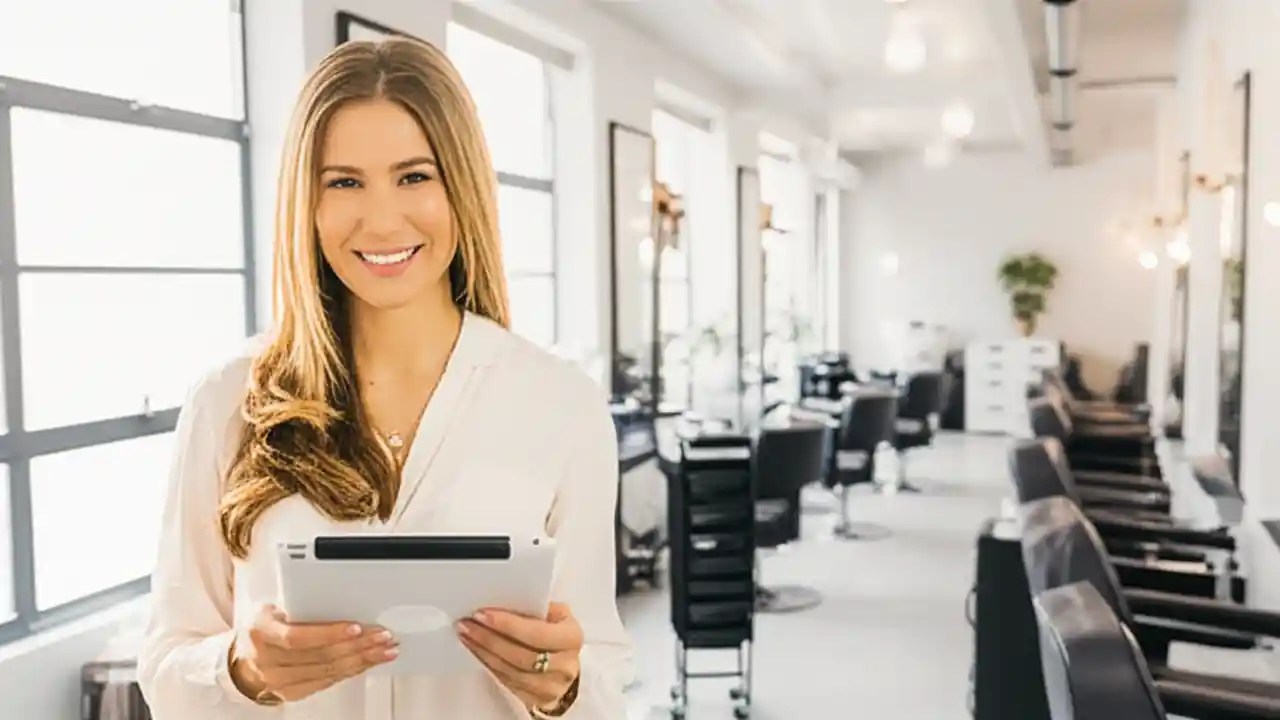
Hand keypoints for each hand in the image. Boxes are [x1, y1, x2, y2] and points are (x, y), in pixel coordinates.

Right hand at [228, 604, 399, 703]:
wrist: (244, 659)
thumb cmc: (262, 628)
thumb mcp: (270, 608)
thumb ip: (298, 605)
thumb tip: (340, 597)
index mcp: (262, 633)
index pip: (298, 638)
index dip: (330, 633)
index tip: (356, 627)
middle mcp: (269, 661)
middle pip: (321, 656)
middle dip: (358, 645)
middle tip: (382, 636)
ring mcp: (280, 682)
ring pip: (329, 671)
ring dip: (362, 659)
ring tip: (385, 649)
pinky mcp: (293, 693)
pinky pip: (329, 682)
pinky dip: (353, 670)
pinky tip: (368, 662)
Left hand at [457, 602, 582, 711]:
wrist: (566, 663)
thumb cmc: (557, 632)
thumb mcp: (556, 614)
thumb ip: (537, 607)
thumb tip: (505, 599)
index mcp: (572, 637)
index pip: (537, 633)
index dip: (508, 625)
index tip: (483, 614)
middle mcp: (565, 665)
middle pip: (522, 655)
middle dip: (490, 638)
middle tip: (468, 624)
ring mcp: (551, 686)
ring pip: (511, 671)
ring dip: (484, 652)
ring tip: (467, 635)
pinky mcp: (536, 699)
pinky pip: (507, 682)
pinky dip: (488, 665)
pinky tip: (476, 651)